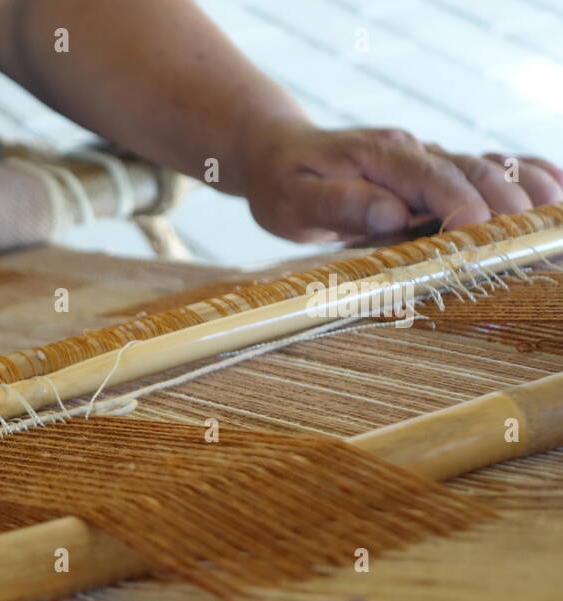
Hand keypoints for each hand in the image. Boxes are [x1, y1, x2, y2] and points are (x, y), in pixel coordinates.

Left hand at [239, 120, 562, 241]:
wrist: (277, 153)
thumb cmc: (282, 183)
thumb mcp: (294, 201)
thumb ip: (340, 205)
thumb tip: (390, 213)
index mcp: (379, 157)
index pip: (430, 178)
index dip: (458, 204)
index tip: (478, 231)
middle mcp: (411, 151)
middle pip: (470, 172)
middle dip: (504, 204)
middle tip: (528, 238)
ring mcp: (426, 158)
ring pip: (487, 168)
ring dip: (524, 191)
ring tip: (554, 216)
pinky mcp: (432, 170)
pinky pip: (484, 168)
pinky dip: (522, 176)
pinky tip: (554, 190)